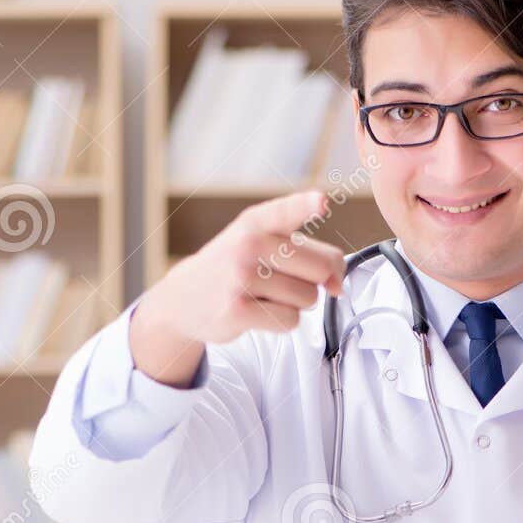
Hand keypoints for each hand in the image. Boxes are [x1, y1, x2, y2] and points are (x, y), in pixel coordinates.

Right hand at [130, 190, 345, 385]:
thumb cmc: (238, 267)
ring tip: (264, 294)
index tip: (321, 201)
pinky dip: (282, 320)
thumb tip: (338, 287)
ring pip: (307, 298)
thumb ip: (310, 255)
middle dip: (312, 281)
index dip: (306, 205)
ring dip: (295, 302)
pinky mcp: (238, 310)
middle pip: (319, 269)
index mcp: (255, 222)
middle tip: (283, 279)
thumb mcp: (264, 244)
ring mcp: (241, 278)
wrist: (184, 297)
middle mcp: (247, 245)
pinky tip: (257, 310)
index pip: (285, 211)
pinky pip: (290, 320)